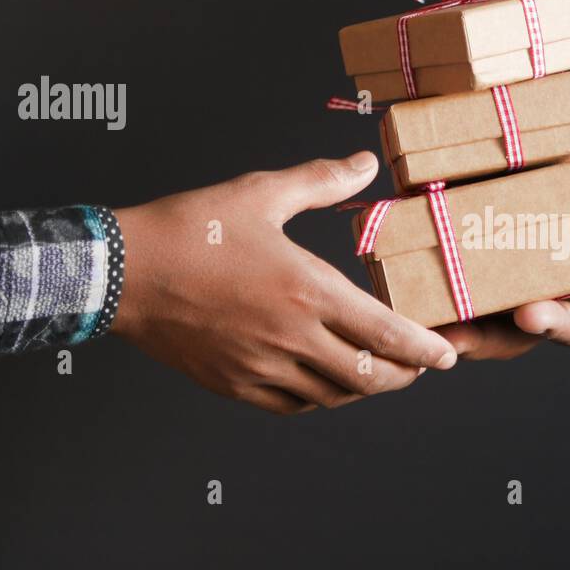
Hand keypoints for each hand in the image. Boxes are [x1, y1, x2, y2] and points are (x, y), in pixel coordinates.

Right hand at [111, 153, 456, 412]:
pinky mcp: (234, 384)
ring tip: (376, 371)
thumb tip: (365, 164)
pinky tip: (324, 383)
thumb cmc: (191, 229)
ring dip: (363, 388)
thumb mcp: (261, 193)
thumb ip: (321, 181)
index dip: (425, 349)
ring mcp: (262, 366)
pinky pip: (292, 405)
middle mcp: (291, 336)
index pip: (386, 334)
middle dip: (404, 376)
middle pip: (369, 376)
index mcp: (307, 290)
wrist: (122, 271)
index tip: (447, 354)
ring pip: (333, 396)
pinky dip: (319, 399)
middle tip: (418, 366)